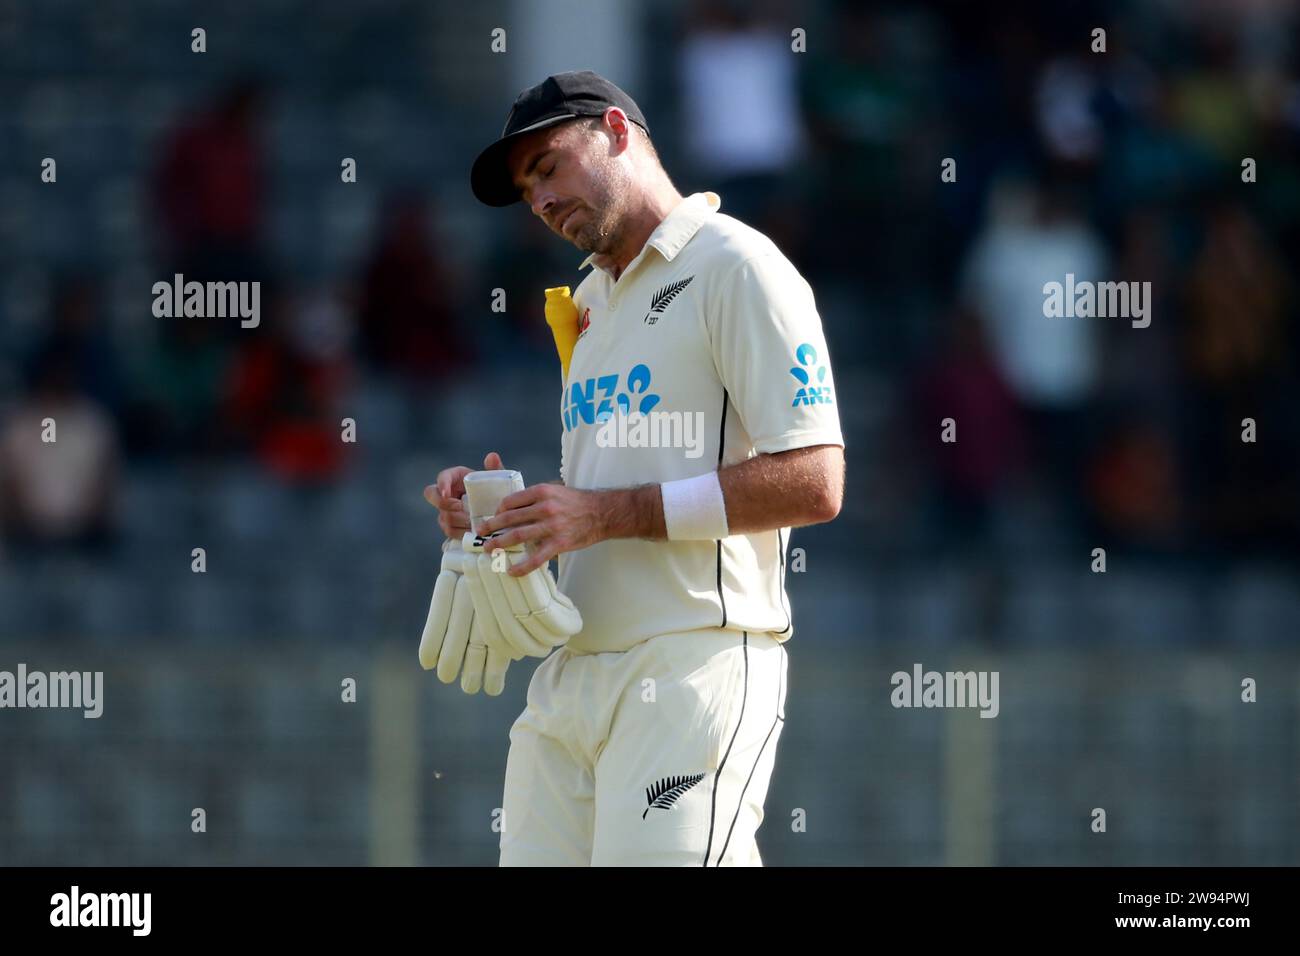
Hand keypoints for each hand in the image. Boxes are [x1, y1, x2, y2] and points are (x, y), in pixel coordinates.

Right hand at [424, 451, 503, 539]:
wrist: (501, 511)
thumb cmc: (497, 491)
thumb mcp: (498, 480)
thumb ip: (495, 469)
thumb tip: (492, 456)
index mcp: (456, 477)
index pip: (442, 477)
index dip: (441, 484)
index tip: (446, 493)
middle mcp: (446, 493)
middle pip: (432, 496)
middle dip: (445, 504)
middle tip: (462, 508)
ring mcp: (445, 510)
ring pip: (443, 516)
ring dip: (458, 520)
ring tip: (474, 522)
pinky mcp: (450, 526)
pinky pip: (449, 531)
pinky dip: (461, 532)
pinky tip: (473, 531)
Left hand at [477, 482, 609, 576]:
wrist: (601, 513)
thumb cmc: (575, 501)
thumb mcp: (554, 489)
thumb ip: (533, 496)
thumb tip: (510, 505)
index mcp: (541, 492)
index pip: (510, 501)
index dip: (498, 511)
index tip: (493, 518)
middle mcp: (545, 507)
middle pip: (510, 518)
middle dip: (491, 527)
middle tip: (480, 534)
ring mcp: (552, 526)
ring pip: (518, 536)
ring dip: (499, 543)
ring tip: (488, 549)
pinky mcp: (559, 543)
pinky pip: (536, 558)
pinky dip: (522, 566)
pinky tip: (511, 571)